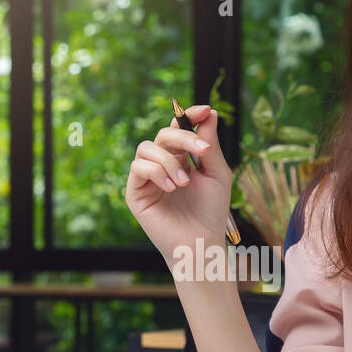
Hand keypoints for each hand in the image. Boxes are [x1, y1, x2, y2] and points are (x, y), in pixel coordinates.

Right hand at [124, 105, 233, 266]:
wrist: (200, 242)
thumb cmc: (211, 211)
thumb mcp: (216, 173)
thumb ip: (210, 144)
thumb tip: (209, 112)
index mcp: (182, 158)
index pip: (180, 128)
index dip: (190, 115)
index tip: (205, 110)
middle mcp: (162, 164)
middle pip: (164, 134)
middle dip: (183, 137)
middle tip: (201, 150)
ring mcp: (147, 178)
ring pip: (147, 147)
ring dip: (169, 160)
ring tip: (185, 182)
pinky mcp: (135, 192)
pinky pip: (138, 167)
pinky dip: (156, 172)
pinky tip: (171, 188)